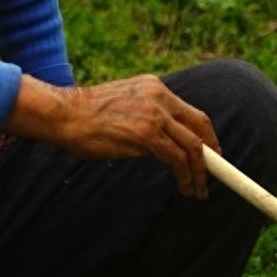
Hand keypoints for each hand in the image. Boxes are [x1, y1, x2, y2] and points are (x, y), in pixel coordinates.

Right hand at [5, 74, 221, 198]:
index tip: (211, 152)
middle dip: (211, 153)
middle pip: (199, 126)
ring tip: (198, 190)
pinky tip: (185, 187)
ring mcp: (154, 115)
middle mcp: (159, 97)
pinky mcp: (147, 134)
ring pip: (192, 146)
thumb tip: (163, 141)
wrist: (63, 114)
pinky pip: (177, 159)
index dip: (206, 135)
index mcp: (153, 87)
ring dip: (200, 172)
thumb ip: (146, 115)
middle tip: (213, 173)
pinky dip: (186, 176)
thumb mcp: (124, 105)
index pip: (191, 111)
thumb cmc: (86, 115)